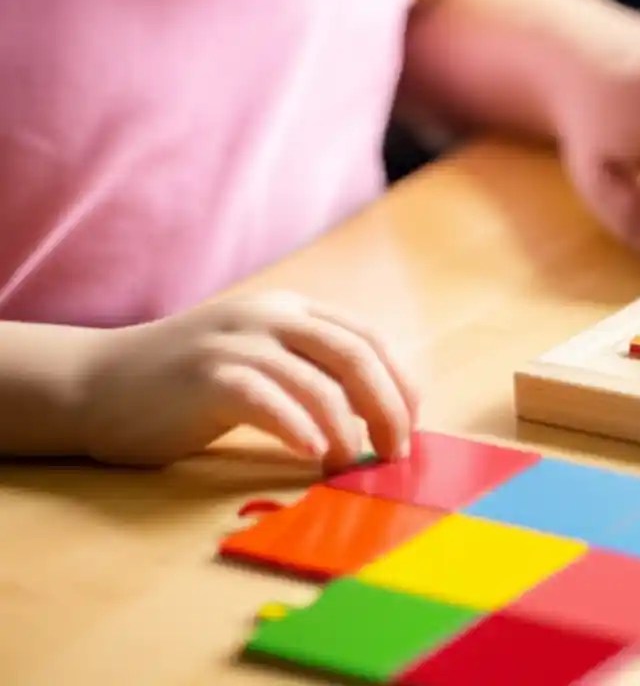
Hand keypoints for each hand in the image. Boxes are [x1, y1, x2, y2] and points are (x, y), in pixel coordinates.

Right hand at [78, 292, 418, 469]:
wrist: (93, 383)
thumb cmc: (185, 386)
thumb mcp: (258, 360)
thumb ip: (309, 372)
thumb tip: (378, 418)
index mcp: (290, 310)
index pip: (367, 337)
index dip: (400, 382)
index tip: (411, 425)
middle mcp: (270, 316)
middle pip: (356, 355)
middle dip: (388, 408)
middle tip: (396, 453)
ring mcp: (237, 342)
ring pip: (319, 382)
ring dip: (348, 429)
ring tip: (351, 464)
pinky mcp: (206, 376)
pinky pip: (268, 400)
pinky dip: (299, 428)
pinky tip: (313, 455)